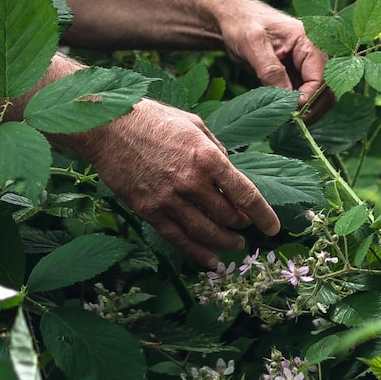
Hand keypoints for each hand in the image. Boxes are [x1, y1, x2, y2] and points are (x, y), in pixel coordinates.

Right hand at [70, 100, 278, 267]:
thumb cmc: (152, 119)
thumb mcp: (194, 123)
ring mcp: (168, 199)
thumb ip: (216, 149)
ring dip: (225, 242)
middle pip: (228, 216)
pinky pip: (178, 239)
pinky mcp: (149, 210)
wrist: (107, 127)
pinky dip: (198, 253)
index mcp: (207, 156)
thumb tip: (231, 172)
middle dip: (242, 224)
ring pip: (206, 232)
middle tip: (245, 226)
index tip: (274, 227)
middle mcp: (191, 181)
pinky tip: (212, 260)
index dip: (264, 215)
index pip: (245, 194)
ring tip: (235, 245)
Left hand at [214, 0, 329, 119]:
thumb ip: (271, 70)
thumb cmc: (242, 24)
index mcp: (309, 41)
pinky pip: (303, 95)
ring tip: (282, 118)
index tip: (289, 112)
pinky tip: (280, 112)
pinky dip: (295, 107)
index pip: (321, 79)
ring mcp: (305, 65)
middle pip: (326, 90)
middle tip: (287, 121)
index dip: (308, 99)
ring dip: (303, 110)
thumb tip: (286, 98)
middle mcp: (313, 54)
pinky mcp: (296, 74)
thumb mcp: (253, 44)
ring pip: (317, 96)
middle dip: (310, 108)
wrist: (234, 18)